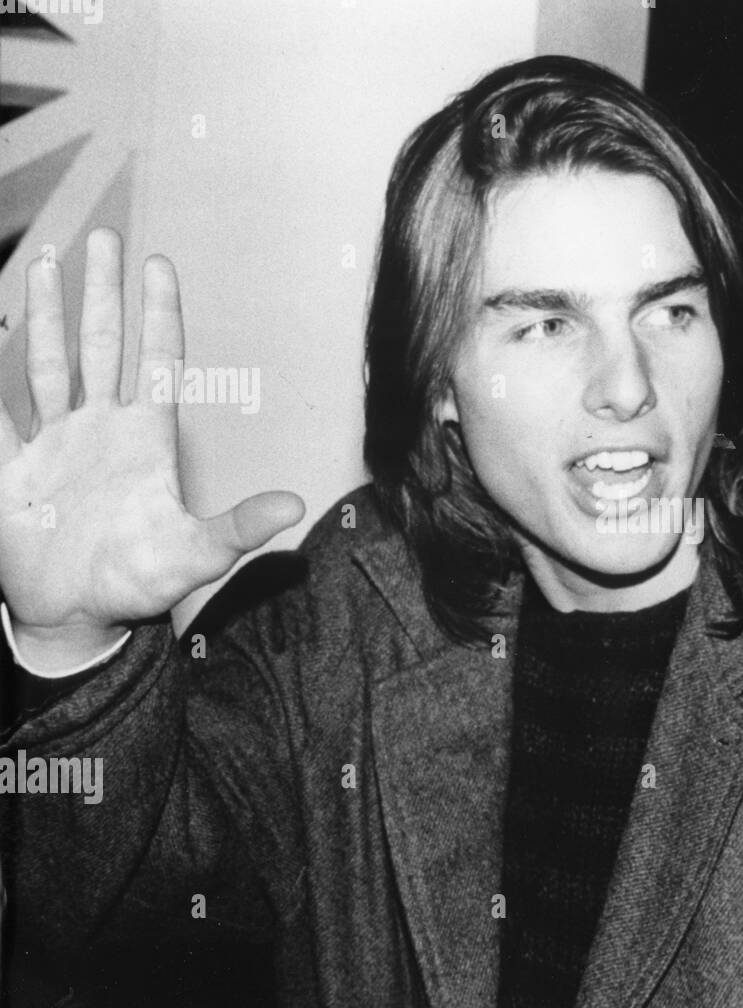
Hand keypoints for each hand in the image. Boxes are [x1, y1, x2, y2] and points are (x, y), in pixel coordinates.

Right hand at [0, 228, 303, 651]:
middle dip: (104, 293)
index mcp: (147, 440)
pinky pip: (0, 405)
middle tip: (108, 238)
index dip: (159, 314)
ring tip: (54, 258)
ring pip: (51, 361)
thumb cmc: (140, 585)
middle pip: (103, 345)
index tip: (159, 264)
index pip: (157, 361)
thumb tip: (297, 505)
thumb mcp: (195, 555)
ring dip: (50, 312)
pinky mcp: (14, 463)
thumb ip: (239, 527)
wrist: (75, 618)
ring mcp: (56, 441)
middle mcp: (102, 429)